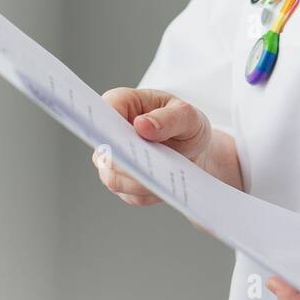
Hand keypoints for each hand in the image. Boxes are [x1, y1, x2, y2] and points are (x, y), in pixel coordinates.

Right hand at [93, 88, 213, 205]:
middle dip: (124, 159)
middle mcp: (111, 134)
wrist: (195, 151)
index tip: (119, 137)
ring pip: (113, 178)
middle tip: (144, 163)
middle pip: (105, 151)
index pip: (103, 112)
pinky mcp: (124, 184)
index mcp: (122, 104)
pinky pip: (131, 194)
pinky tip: (165, 186)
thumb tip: (142, 125)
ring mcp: (113, 162)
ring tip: (161, 177)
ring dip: (138, 180)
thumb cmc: (187, 125)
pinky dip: (149, 192)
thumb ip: (169, 118)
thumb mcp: (188, 115)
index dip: (106, 125)